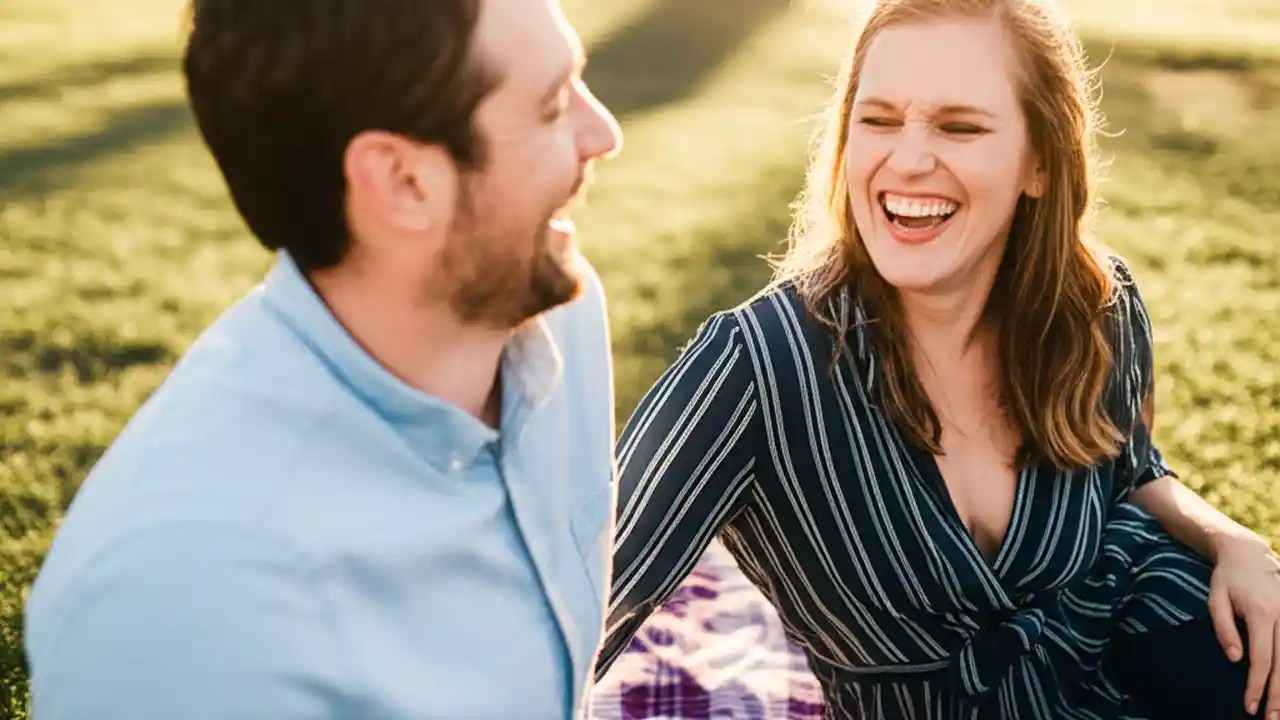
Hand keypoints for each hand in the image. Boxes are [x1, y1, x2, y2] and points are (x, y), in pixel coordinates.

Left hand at [1209, 532, 1279, 717]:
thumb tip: (1236, 659)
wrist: (1248, 552)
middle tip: (1272, 719)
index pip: (1261, 659)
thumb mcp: (1216, 599)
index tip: (1248, 706)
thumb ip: (1224, 629)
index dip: (1255, 685)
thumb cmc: (1227, 578)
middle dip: (1278, 695)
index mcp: (1263, 613)